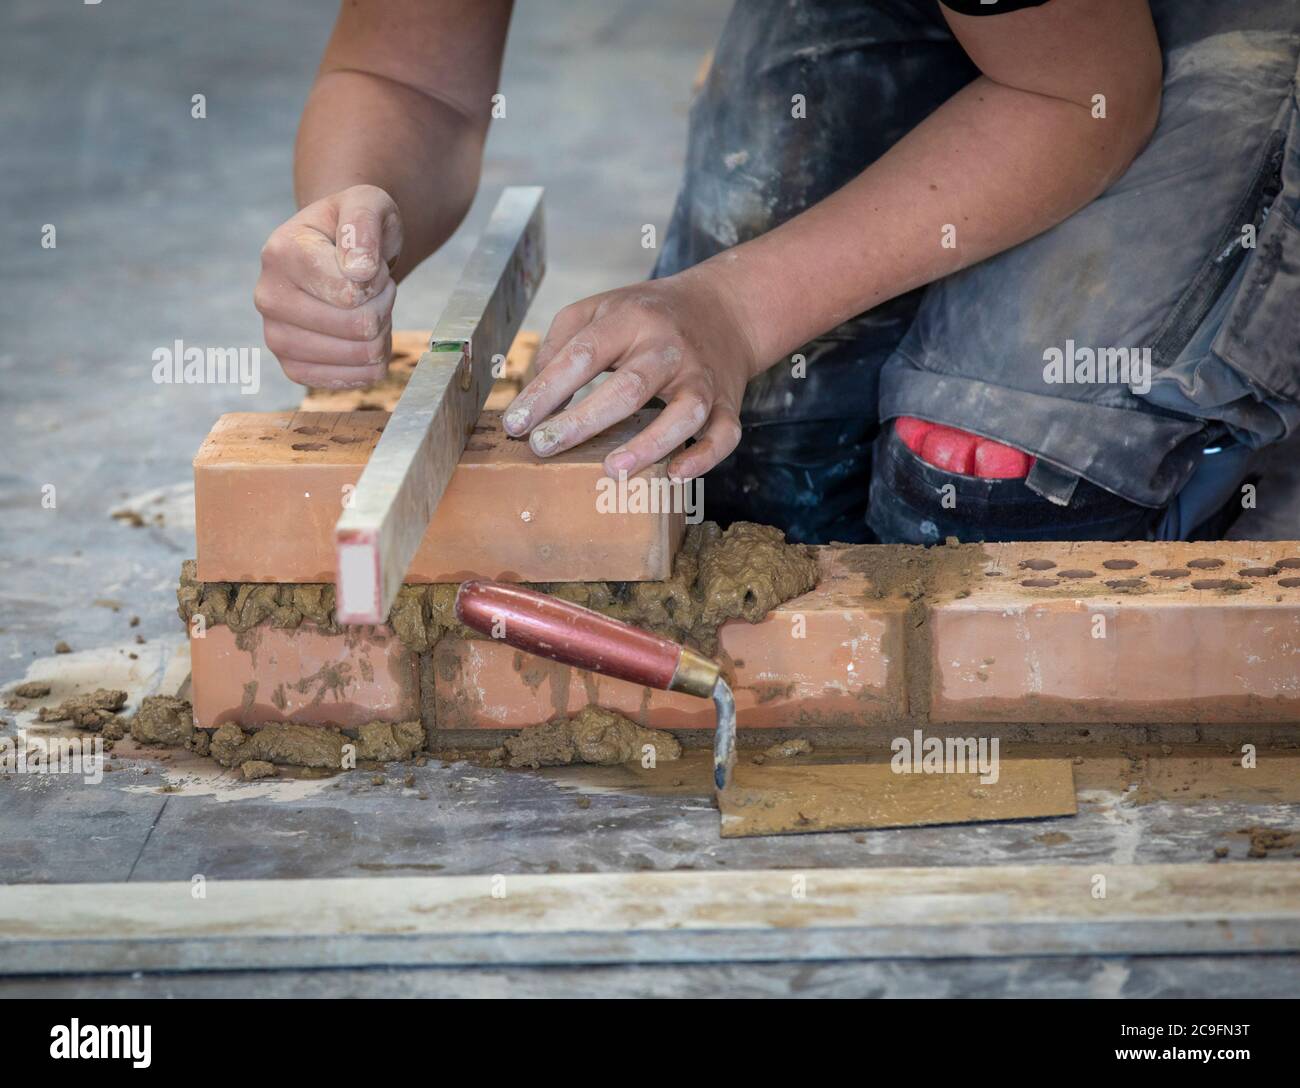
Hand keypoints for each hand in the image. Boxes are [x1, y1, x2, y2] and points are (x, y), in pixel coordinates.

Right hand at [254, 184, 402, 387]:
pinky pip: (354, 380)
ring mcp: (276, 337)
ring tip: (367, 307)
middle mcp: (268, 297)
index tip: (370, 264)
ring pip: (362, 354)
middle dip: (383, 305)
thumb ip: (363, 224)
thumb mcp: (367, 204)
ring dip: (382, 332)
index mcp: (280, 252)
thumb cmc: (354, 230)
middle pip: (359, 326)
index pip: (351, 292)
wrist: (339, 257)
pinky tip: (361, 336)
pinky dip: (373, 360)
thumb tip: (359, 271)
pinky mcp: (293, 368)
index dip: (378, 280)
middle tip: (374, 287)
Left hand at [503, 270, 757, 478]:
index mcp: (632, 320)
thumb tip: (538, 386)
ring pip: (685, 413)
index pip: (582, 355)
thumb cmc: (651, 315)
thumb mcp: (604, 306)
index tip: (516, 423)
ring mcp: (701, 377)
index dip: (545, 391)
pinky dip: (705, 456)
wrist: (726, 308)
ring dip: (650, 444)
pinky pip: (725, 434)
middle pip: (628, 387)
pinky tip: (675, 474)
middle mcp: (669, 349)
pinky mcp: (727, 403)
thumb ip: (565, 337)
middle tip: (544, 447)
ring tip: (612, 470)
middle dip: (582, 421)